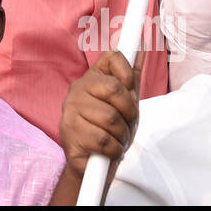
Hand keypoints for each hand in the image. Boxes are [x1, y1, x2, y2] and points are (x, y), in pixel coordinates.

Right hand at [59, 49, 139, 177]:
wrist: (93, 165)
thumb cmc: (109, 130)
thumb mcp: (125, 102)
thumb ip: (132, 76)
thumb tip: (142, 46)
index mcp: (91, 78)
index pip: (112, 57)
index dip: (127, 72)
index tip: (129, 88)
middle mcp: (77, 90)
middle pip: (114, 89)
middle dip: (129, 111)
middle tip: (126, 123)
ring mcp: (70, 112)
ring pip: (110, 118)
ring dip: (121, 135)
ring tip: (116, 139)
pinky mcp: (69, 134)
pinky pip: (103, 140)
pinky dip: (113, 149)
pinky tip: (108, 149)